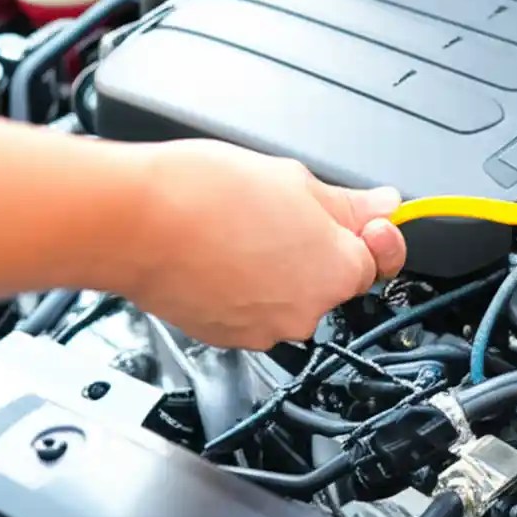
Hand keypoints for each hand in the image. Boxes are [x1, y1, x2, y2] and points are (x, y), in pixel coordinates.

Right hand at [115, 140, 405, 349]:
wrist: (131, 221)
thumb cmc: (204, 195)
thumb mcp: (295, 179)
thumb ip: (350, 204)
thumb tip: (386, 206)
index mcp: (337, 272)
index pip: (375, 261)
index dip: (367, 234)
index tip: (358, 218)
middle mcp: (307, 312)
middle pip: (331, 281)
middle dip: (315, 249)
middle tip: (279, 211)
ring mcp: (264, 330)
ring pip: (290, 296)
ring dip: (277, 267)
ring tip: (242, 228)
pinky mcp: (226, 336)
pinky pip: (252, 310)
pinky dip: (244, 286)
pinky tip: (221, 252)